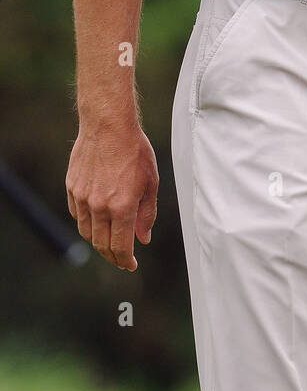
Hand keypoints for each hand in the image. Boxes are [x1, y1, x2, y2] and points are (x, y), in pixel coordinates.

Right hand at [66, 121, 158, 270]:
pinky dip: (86, 223)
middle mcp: (99, 206)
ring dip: (98, 241)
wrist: (108, 125)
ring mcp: (82, 197)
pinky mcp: (72, 188)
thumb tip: (143, 238)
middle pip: (101, 244)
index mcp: (122, 207)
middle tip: (121, 258)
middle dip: (112, 256)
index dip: (125, 260)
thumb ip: (147, 213)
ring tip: (109, 240)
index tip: (130, 265)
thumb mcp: (151, 181)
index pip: (120, 246)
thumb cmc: (134, 150)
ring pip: (87, 232)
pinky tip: (96, 220)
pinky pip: (77, 214)